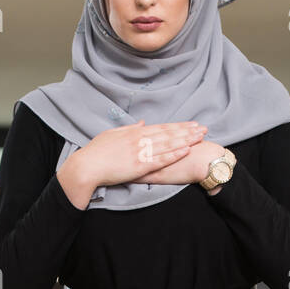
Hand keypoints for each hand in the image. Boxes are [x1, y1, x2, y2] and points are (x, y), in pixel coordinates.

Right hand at [57, 119, 207, 208]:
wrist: (86, 166)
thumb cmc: (96, 152)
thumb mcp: (112, 135)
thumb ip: (129, 129)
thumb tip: (142, 122)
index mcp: (134, 133)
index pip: (161, 127)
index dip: (178, 126)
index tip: (191, 124)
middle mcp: (140, 140)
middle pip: (168, 134)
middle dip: (187, 131)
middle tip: (203, 128)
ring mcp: (140, 153)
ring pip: (168, 144)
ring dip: (185, 140)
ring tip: (200, 137)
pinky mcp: (139, 166)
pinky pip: (160, 159)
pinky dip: (174, 154)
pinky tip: (186, 150)